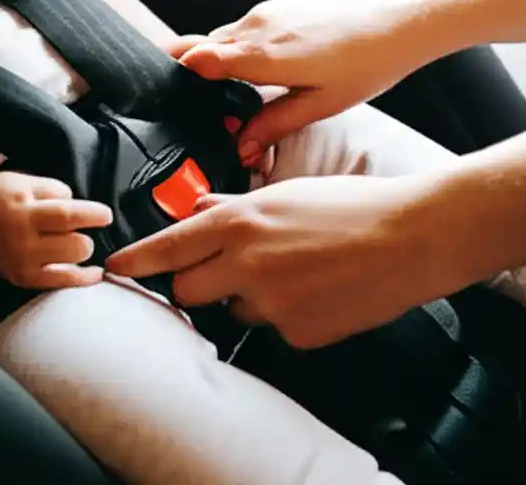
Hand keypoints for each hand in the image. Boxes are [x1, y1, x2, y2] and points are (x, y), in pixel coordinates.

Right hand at [0, 172, 112, 288]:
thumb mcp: (18, 181)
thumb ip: (50, 188)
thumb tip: (79, 202)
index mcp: (22, 207)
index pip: (66, 213)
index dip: (93, 214)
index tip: (105, 214)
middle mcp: (23, 236)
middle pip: (74, 240)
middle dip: (87, 232)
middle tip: (84, 227)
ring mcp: (24, 260)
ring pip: (72, 259)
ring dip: (83, 249)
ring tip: (77, 242)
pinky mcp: (24, 278)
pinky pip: (62, 281)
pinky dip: (84, 278)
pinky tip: (96, 272)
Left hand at [105, 175, 472, 348]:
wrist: (411, 238)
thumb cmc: (353, 206)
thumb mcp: (286, 193)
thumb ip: (235, 205)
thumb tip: (201, 207)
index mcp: (238, 222)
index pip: (167, 247)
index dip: (135, 261)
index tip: (114, 268)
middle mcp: (245, 264)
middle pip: (188, 289)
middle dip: (199, 282)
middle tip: (230, 268)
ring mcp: (270, 303)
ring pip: (236, 309)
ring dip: (251, 296)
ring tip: (298, 271)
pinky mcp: (296, 332)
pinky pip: (277, 327)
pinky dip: (290, 313)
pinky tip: (321, 290)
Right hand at [166, 0, 448, 159]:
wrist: (401, 20)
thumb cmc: (368, 64)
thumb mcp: (320, 106)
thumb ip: (273, 125)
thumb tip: (242, 149)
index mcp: (261, 56)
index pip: (195, 59)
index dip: (178, 80)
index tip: (178, 105)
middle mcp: (256, 28)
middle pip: (200, 48)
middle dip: (193, 77)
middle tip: (203, 110)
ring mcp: (266, 13)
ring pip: (221, 38)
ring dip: (218, 64)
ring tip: (235, 97)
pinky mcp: (279, 7)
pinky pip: (242, 30)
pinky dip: (238, 51)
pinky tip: (260, 74)